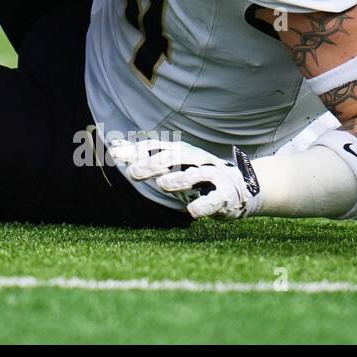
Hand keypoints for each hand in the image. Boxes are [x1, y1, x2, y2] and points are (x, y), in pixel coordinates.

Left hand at [109, 138, 261, 219]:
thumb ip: (146, 156)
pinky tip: (192, 212)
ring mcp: (211, 177)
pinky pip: (214, 200)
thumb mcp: (172, 163)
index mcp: (181, 153)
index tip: (114, 154)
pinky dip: (204, 205)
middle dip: (152, 164)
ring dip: (179, 179)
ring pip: (195, 175)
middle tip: (133, 173)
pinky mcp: (225, 196)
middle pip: (173, 158)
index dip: (136, 150)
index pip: (155, 148)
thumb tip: (116, 145)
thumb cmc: (197, 175)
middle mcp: (195, 160)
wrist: (242, 186)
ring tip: (163, 185)